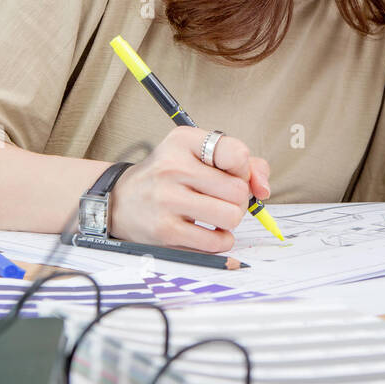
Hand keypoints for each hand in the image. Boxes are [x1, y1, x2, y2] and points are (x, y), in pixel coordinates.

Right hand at [108, 127, 270, 252]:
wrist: (121, 200)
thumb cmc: (172, 176)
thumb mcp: (200, 155)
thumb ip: (244, 164)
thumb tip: (263, 189)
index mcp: (183, 141)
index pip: (236, 154)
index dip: (244, 169)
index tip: (233, 174)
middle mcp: (172, 167)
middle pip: (238, 191)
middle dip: (239, 199)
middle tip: (222, 199)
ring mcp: (166, 200)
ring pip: (231, 217)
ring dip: (231, 220)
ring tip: (216, 215)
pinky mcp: (165, 232)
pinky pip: (217, 242)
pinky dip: (221, 240)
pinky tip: (208, 232)